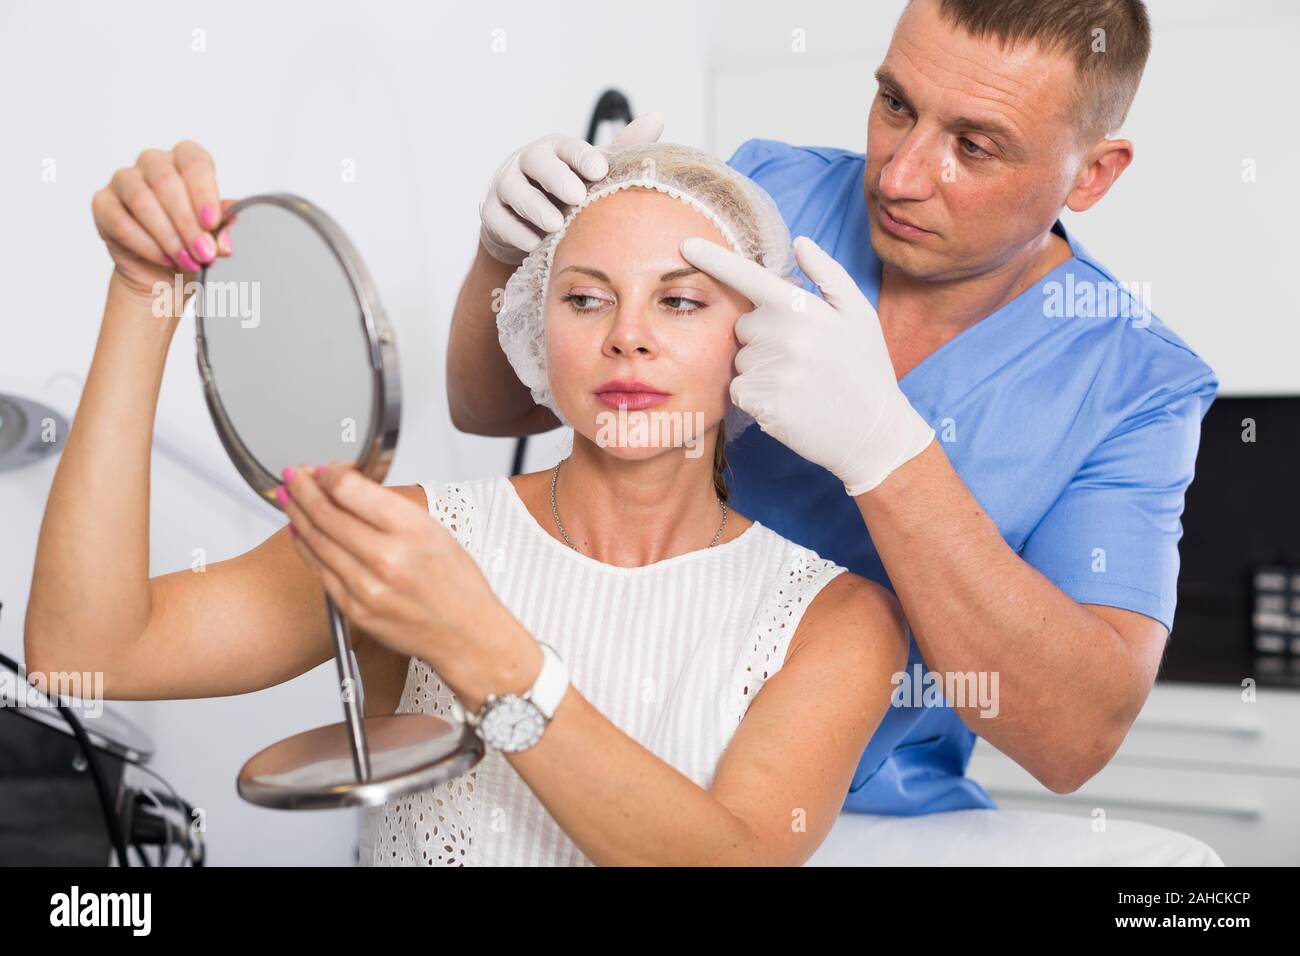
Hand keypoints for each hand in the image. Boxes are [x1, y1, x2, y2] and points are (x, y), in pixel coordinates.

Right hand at [91, 140, 236, 298]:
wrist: (164, 274)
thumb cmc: (193, 246)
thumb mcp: (215, 237)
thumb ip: (222, 228)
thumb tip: (226, 232)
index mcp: (184, 160)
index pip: (194, 161)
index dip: (204, 191)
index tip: (212, 222)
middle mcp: (152, 163)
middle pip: (166, 182)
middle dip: (188, 223)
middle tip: (204, 253)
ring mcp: (124, 181)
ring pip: (141, 200)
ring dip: (168, 236)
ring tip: (188, 260)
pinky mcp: (102, 204)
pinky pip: (121, 222)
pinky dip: (147, 245)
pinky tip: (165, 259)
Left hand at [278, 463, 503, 666]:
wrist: (466, 634)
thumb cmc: (456, 583)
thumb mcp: (434, 531)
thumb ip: (389, 509)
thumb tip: (348, 487)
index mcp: (411, 530)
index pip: (349, 489)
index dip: (327, 474)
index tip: (321, 468)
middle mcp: (386, 557)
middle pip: (325, 512)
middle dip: (302, 488)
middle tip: (292, 475)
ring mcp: (365, 586)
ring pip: (316, 541)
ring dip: (296, 514)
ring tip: (287, 498)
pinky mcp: (353, 609)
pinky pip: (319, 571)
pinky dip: (305, 547)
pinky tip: (299, 533)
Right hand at [478, 112, 664, 264]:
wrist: (529, 225)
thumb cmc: (567, 194)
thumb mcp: (594, 173)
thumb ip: (622, 150)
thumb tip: (657, 117)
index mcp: (556, 149)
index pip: (568, 146)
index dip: (583, 157)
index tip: (600, 170)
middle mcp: (527, 162)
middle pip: (537, 162)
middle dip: (556, 178)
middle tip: (577, 196)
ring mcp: (505, 186)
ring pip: (514, 190)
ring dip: (535, 207)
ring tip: (555, 224)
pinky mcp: (491, 214)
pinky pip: (499, 220)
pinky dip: (516, 232)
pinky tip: (534, 244)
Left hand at [679, 234, 933, 495]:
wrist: (872, 432)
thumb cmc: (865, 369)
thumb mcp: (859, 314)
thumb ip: (828, 274)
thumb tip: (801, 242)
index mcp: (801, 308)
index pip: (748, 276)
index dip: (714, 259)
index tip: (686, 245)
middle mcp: (780, 335)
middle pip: (742, 325)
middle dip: (763, 336)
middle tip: (801, 355)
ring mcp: (768, 371)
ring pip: (740, 360)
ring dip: (760, 368)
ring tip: (799, 381)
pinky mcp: (758, 403)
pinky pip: (738, 389)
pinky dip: (756, 395)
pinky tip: (787, 401)